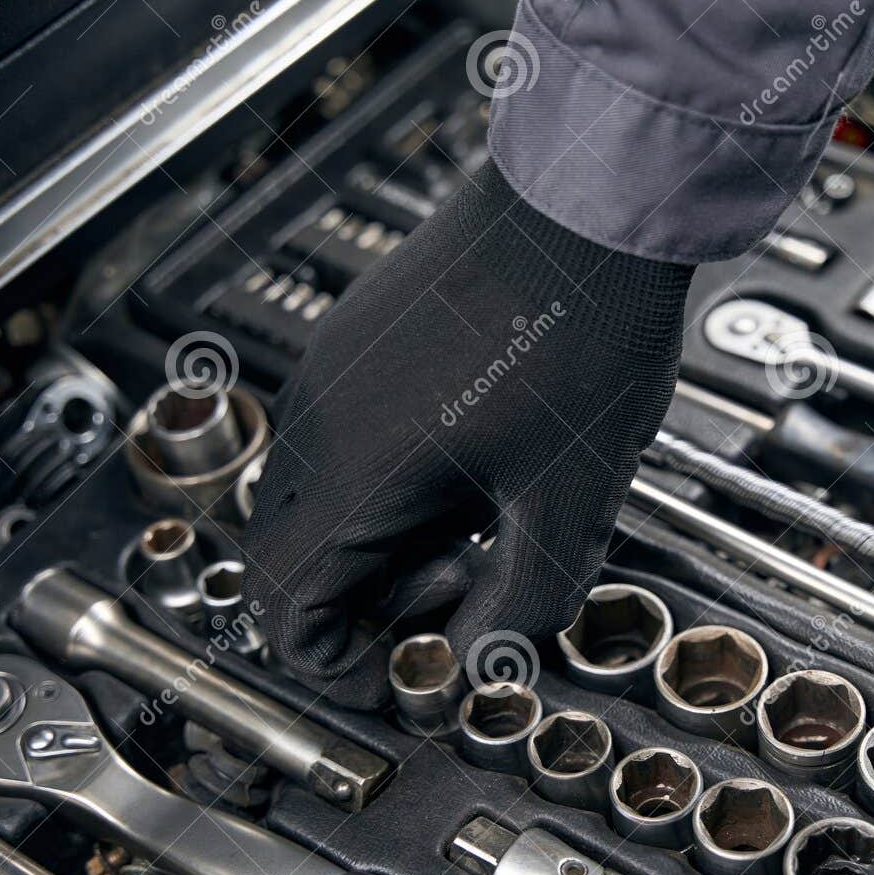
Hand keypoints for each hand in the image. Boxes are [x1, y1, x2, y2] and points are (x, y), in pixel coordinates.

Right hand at [243, 162, 692, 707]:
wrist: (590, 206)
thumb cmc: (582, 329)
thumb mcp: (567, 502)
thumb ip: (520, 606)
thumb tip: (478, 665)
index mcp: (355, 473)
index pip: (282, 610)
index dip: (342, 666)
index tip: (412, 668)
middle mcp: (322, 424)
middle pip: (299, 563)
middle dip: (379, 605)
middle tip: (466, 594)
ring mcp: (336, 377)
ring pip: (327, 505)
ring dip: (393, 546)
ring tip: (487, 526)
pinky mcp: (363, 349)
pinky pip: (352, 448)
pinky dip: (401, 489)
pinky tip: (483, 469)